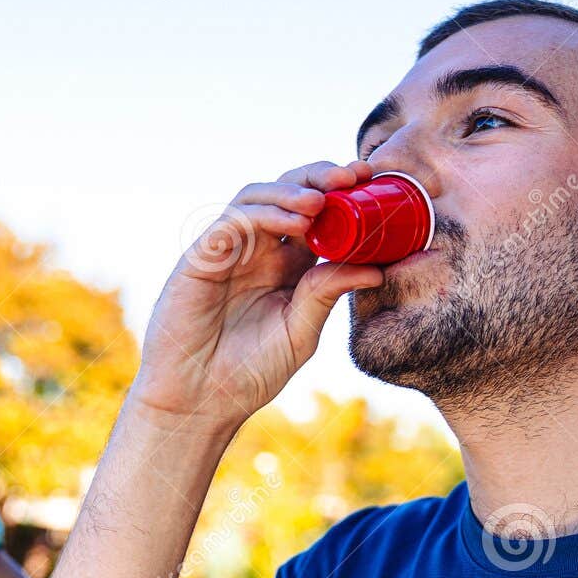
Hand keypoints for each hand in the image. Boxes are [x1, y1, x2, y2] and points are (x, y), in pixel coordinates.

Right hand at [131, 161, 384, 430]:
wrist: (200, 401)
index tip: (374, 182)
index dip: (342, 193)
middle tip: (353, 176)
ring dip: (291, 191)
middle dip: (320, 176)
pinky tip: (292, 221)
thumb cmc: (248, 373)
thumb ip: (328, 294)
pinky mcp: (201, 258)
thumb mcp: (301, 332)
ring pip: (257, 196)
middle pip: (288, 193)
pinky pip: (232, 221)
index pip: (316, 214)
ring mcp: (228, 251)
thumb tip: (378, 268)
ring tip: (321, 200)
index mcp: (286, 266)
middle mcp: (258, 251)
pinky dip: (264, 213)